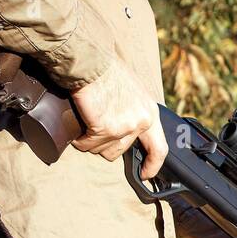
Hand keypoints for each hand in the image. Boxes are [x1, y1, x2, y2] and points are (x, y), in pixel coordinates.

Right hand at [70, 59, 167, 179]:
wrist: (90, 62)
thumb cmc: (106, 72)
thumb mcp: (133, 92)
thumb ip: (134, 111)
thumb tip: (128, 129)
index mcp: (150, 113)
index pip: (159, 148)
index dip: (152, 165)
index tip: (146, 174)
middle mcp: (141, 121)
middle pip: (121, 151)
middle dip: (105, 145)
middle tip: (94, 133)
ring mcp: (124, 127)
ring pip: (104, 150)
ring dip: (92, 142)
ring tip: (86, 124)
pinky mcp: (105, 128)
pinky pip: (89, 145)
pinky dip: (80, 140)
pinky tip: (77, 130)